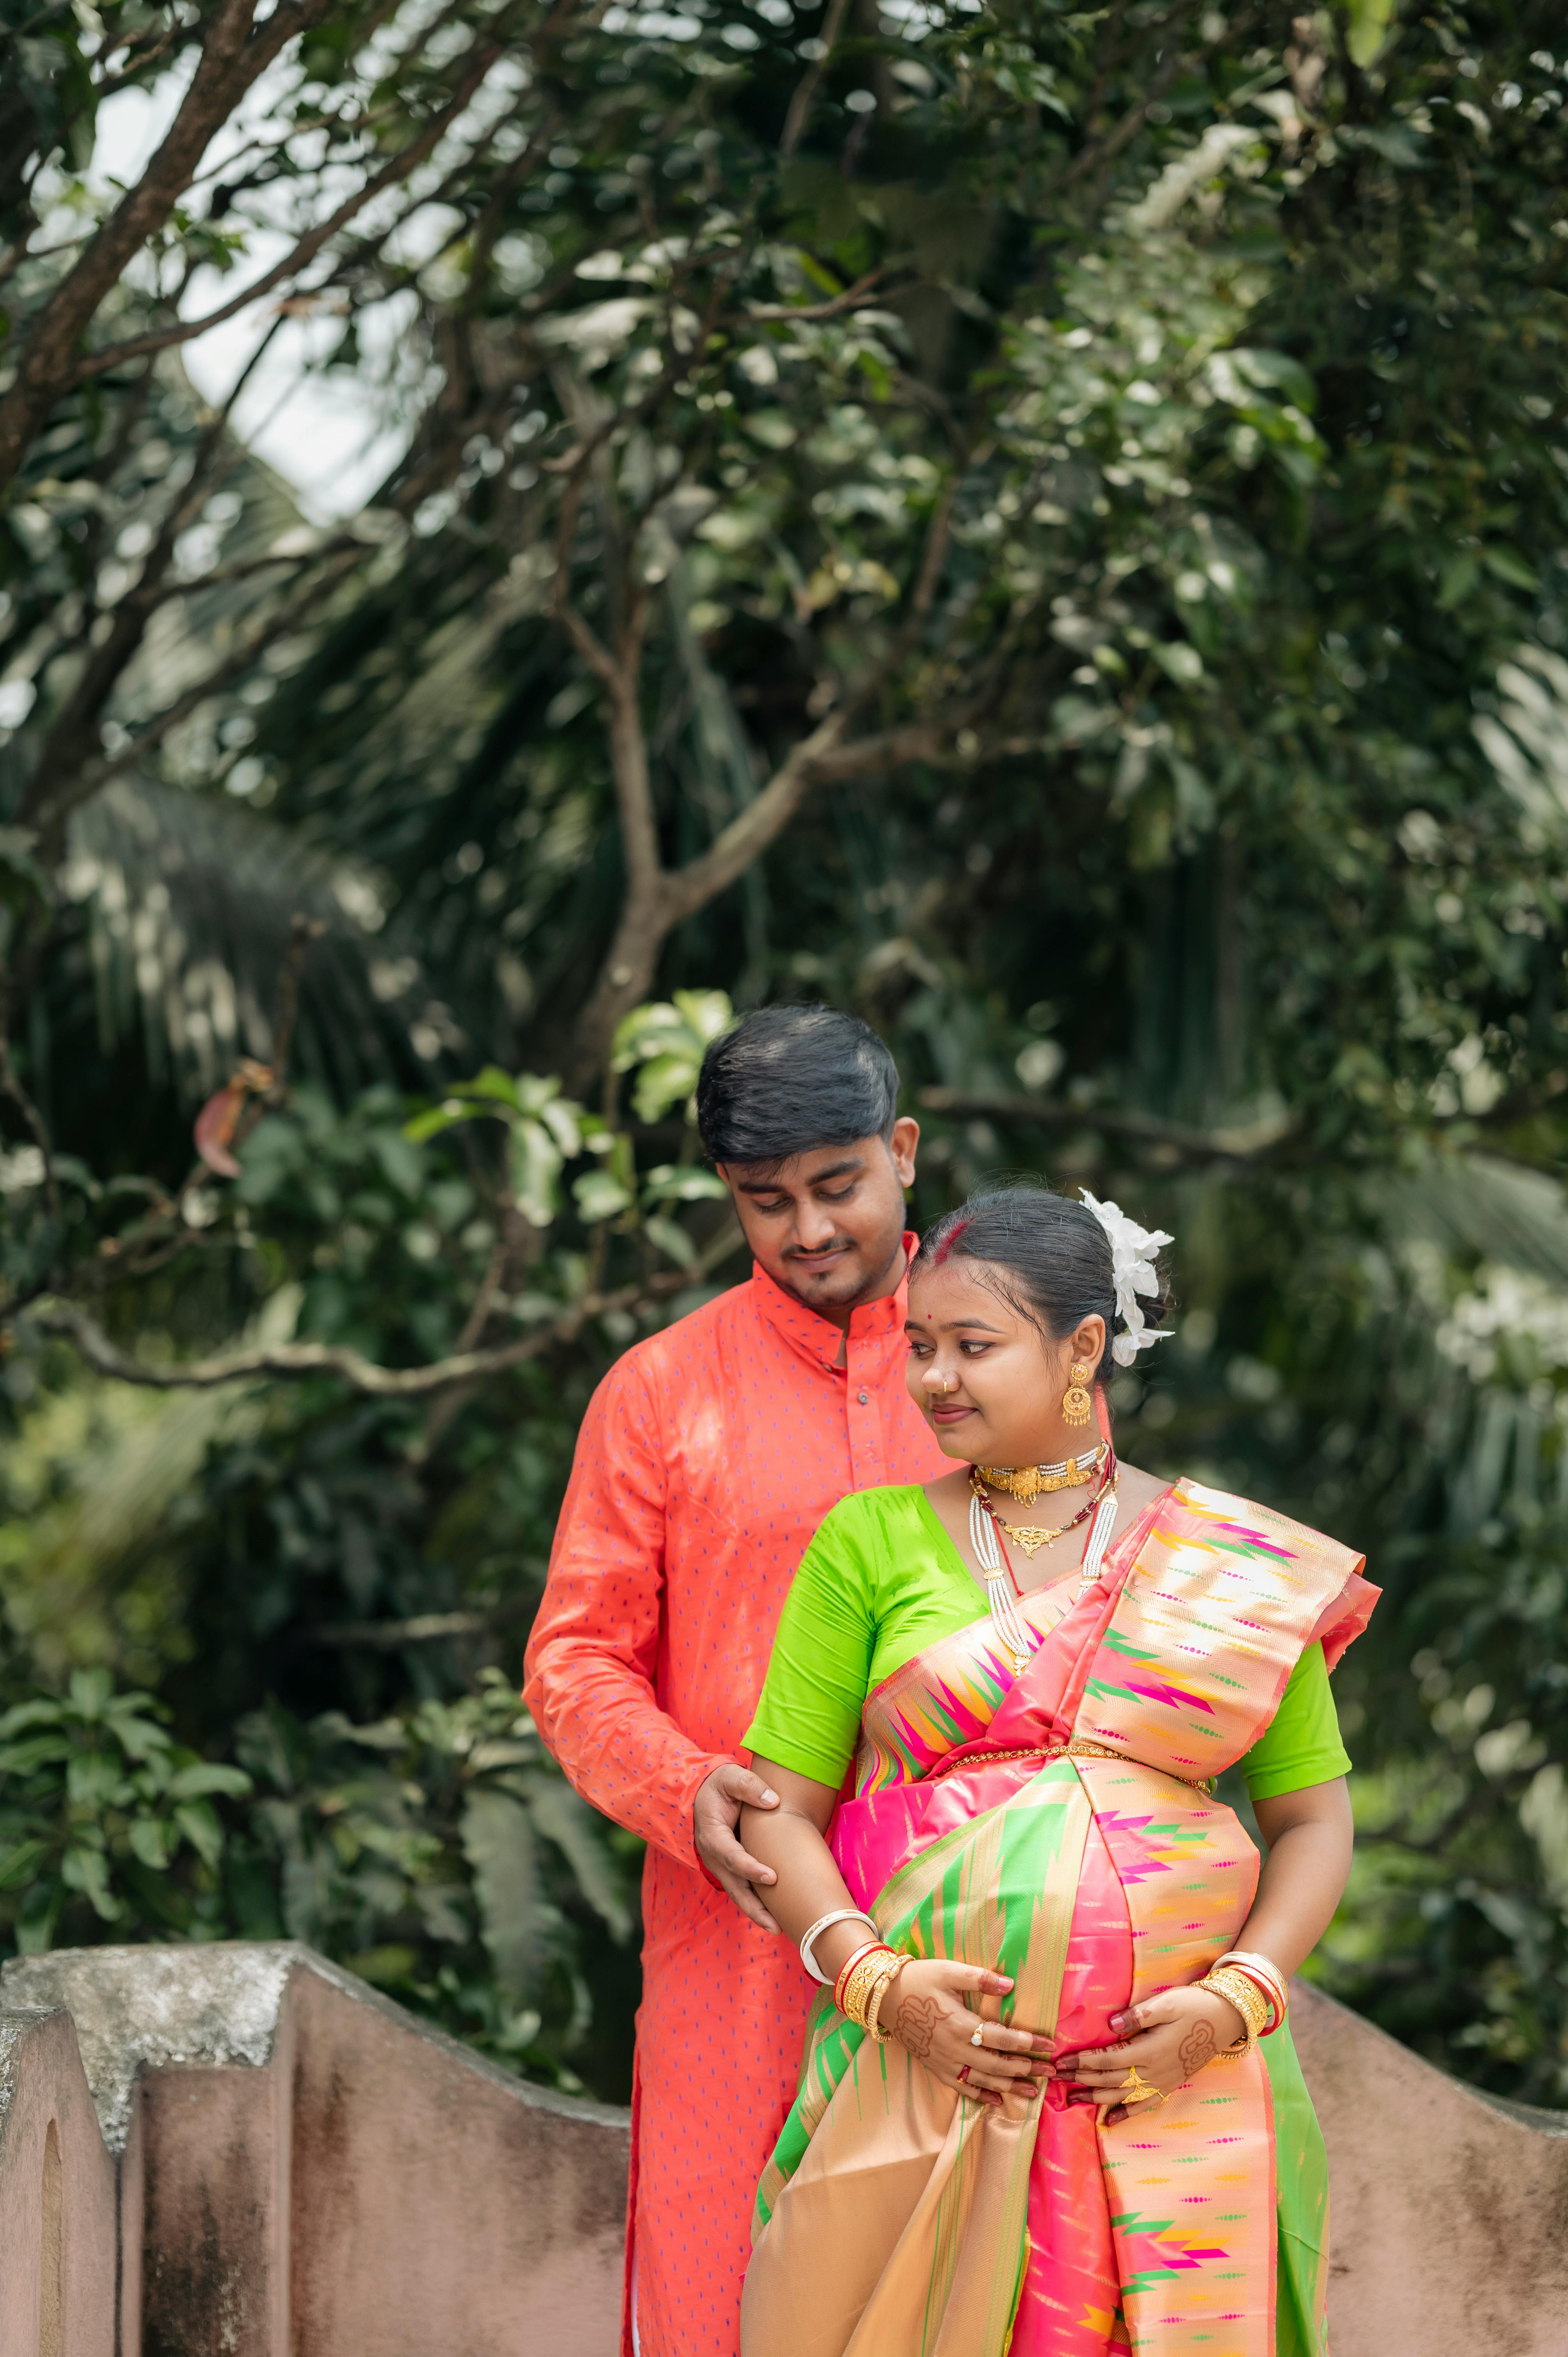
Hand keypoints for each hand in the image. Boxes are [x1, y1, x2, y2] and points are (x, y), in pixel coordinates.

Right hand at [694, 1763, 781, 1931]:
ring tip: (778, 1928)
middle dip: (754, 1907)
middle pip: (734, 1887)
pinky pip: (742, 1890)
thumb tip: (773, 1801)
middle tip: (775, 1923)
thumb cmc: (720, 1786)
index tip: (772, 1877)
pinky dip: (756, 1904)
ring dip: (756, 1912)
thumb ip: (749, 1786)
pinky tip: (775, 1916)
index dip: (750, 1868)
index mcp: (713, 1835)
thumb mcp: (730, 1777)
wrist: (704, 1795)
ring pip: (738, 1894)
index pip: (732, 1856)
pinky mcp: (730, 1870)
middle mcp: (714, 1857)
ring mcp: (721, 1866)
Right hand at [885, 1958, 1053, 2111]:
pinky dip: (980, 2097)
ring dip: (1009, 2087)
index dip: (1028, 2043)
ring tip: (1032, 2093)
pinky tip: (997, 2102)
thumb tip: (1010, 1985)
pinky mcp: (936, 2068)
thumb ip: (980, 1978)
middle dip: (1026, 2069)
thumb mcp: (949, 1971)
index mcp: (960, 2024)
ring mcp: (945, 2062)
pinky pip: (962, 2088)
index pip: (1002, 2038)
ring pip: (982, 2081)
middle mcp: (955, 2049)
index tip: (1049, 2045)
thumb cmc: (920, 1979)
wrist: (885, 1998)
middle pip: (997, 2064)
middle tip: (1050, 2072)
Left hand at [1054, 1984, 1245, 2123]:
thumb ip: (1138, 2016)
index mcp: (1149, 2050)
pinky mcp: (1169, 2085)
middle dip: (1081, 2079)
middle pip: (1109, 2079)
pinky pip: (1144, 2105)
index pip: (1107, 2060)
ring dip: (1095, 2098)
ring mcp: (1162, 2082)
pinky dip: (1125, 2114)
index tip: (1060, 2062)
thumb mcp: (1166, 2004)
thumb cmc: (1193, 2007)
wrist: (1224, 2021)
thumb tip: (1111, 2025)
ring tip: (1072, 2099)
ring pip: (1122, 2095)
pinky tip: (1110, 2121)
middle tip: (1055, 2079)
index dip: (1082, 2061)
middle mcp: (1153, 2072)